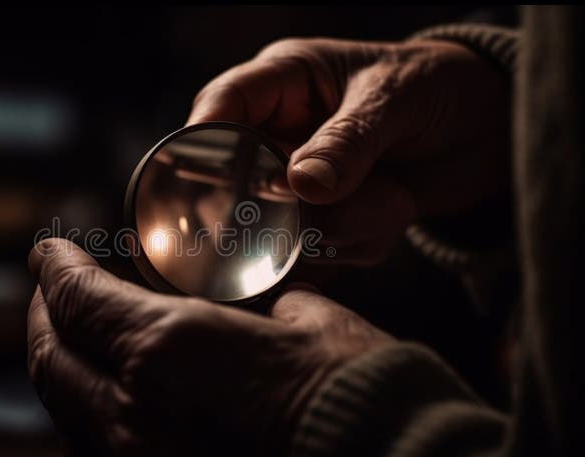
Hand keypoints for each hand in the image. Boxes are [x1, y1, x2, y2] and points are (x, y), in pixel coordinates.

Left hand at [27, 238, 392, 455]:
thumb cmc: (358, 396)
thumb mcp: (310, 325)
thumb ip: (267, 311)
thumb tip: (266, 308)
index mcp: (165, 352)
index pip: (77, 299)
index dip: (56, 268)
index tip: (50, 250)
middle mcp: (133, 414)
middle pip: (52, 357)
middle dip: (46, 315)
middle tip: (55, 288)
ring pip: (66, 407)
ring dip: (65, 364)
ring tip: (79, 336)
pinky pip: (97, 443)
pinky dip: (92, 406)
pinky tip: (115, 388)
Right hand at [189, 37, 510, 264]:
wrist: (488, 130)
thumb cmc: (435, 86)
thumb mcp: (395, 98)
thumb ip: (349, 141)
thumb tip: (301, 187)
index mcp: (283, 82)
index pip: (221, 105)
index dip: (205, 141)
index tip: (216, 178)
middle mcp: (278, 135)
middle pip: (237, 183)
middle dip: (283, 207)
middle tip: (322, 206)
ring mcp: (298, 184)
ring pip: (282, 230)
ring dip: (343, 227)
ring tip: (393, 197)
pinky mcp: (323, 222)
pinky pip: (320, 255)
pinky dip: (362, 244)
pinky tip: (395, 211)